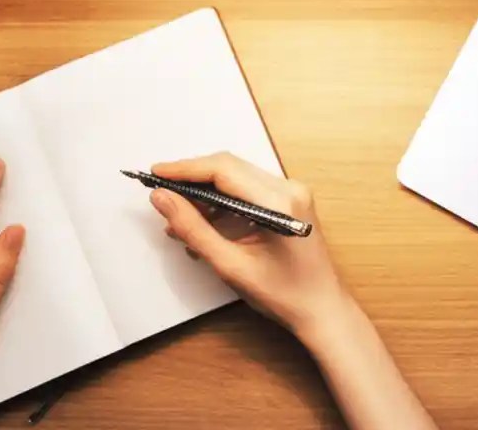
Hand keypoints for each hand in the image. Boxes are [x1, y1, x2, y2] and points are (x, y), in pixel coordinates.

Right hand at [147, 152, 349, 339]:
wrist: (321, 309)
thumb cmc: (285, 294)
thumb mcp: (230, 265)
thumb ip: (193, 228)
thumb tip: (163, 199)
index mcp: (280, 202)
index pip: (223, 170)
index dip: (185, 169)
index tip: (155, 173)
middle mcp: (289, 189)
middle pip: (229, 168)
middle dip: (192, 179)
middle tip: (161, 195)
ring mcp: (292, 193)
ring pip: (236, 178)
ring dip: (205, 193)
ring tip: (177, 217)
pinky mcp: (288, 202)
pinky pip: (247, 190)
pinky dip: (222, 202)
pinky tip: (202, 223)